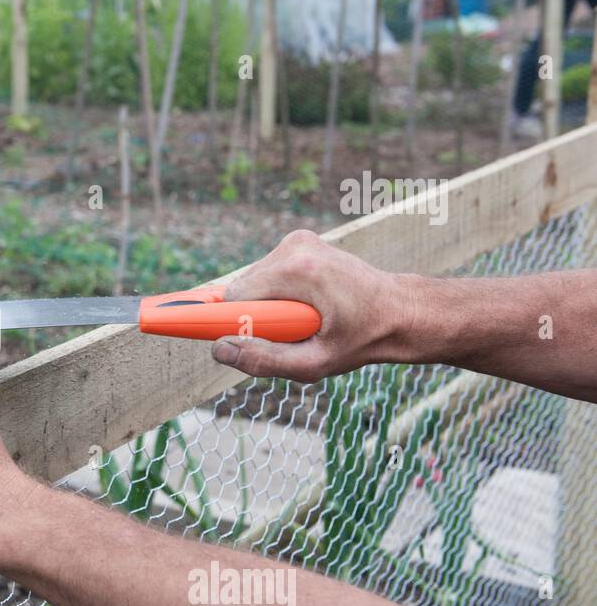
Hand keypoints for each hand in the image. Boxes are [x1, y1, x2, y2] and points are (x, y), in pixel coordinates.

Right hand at [211, 230, 414, 380]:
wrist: (404, 311)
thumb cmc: (364, 339)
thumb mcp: (315, 363)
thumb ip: (264, 360)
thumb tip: (219, 349)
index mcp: (298, 271)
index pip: (235, 296)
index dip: (221, 318)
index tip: (201, 329)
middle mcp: (295, 247)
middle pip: (242, 289)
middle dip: (253, 316)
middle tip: (289, 335)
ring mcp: (298, 241)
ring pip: (252, 281)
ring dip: (265, 305)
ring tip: (303, 321)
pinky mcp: (300, 242)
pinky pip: (266, 274)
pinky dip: (275, 294)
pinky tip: (304, 306)